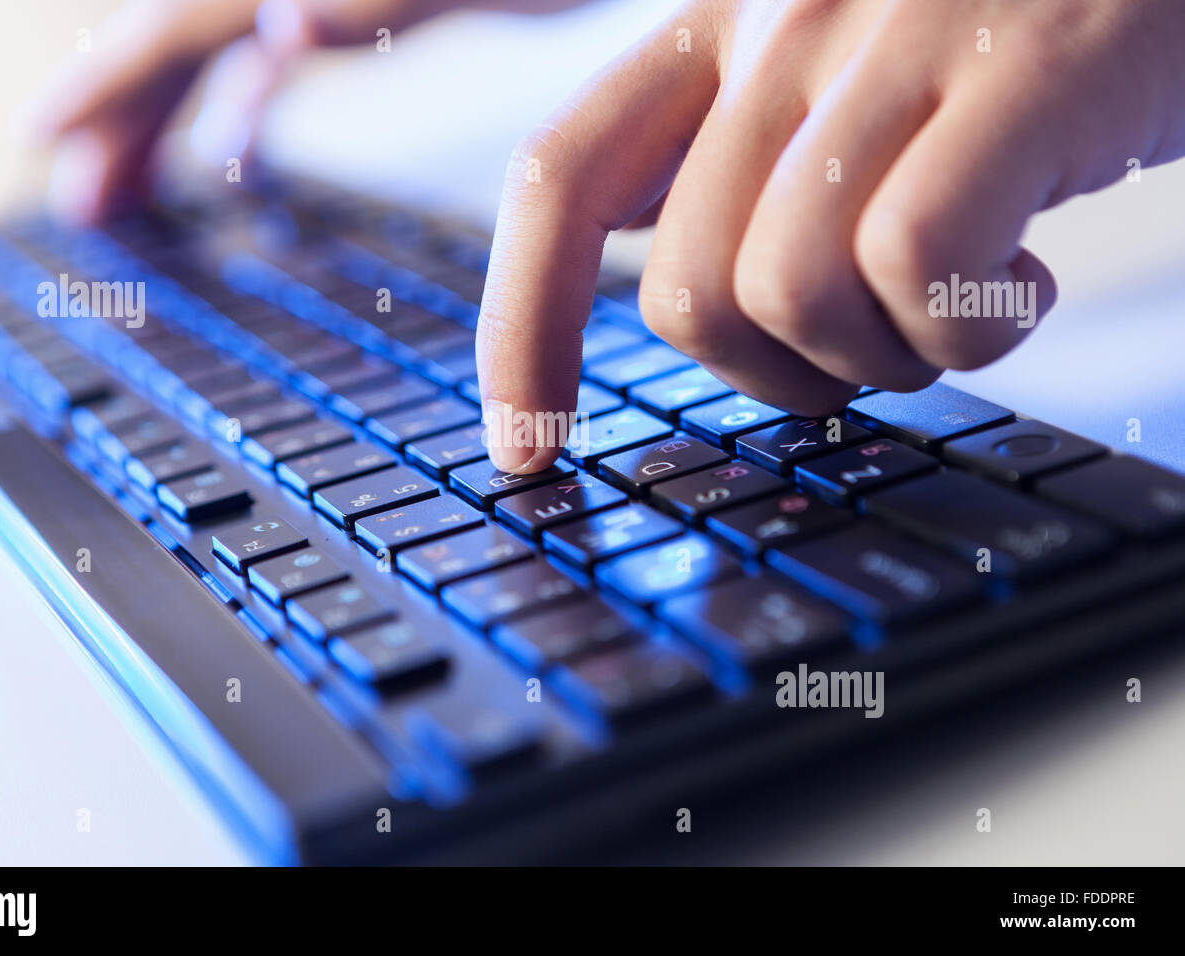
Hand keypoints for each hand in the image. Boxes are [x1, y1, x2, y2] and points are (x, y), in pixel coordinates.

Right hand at [30, 0, 572, 220]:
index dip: (108, 78)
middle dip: (125, 113)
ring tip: (126, 194)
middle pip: (185, 32)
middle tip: (80, 199)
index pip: (185, 16)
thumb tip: (281, 25)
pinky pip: (282, 52)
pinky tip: (231, 150)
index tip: (40, 139)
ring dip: (172, 118)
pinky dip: (249, 103)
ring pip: (224, 47)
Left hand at [477, 0, 1184, 471]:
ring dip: (878, 354)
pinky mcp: (1012, 70)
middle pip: (684, 291)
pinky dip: (964, 328)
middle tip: (871, 340)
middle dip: (776, 371)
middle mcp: (778, 12)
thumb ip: (739, 168)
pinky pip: (909, 267)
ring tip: (957, 302)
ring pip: (785, 294)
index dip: (521, 333)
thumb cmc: (1006, 40)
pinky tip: (1019, 281)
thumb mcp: (840, 84)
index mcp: (714, 19)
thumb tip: (678, 296)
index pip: (558, 185)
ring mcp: (889, 33)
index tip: (523, 448)